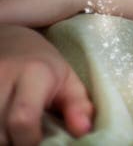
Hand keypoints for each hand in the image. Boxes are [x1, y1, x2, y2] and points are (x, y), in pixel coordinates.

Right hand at [0, 25, 92, 144]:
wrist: (8, 39)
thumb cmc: (43, 64)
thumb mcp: (68, 79)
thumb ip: (79, 105)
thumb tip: (83, 132)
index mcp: (33, 74)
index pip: (23, 119)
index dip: (29, 140)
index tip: (39, 141)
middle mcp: (2, 77)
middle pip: (1, 132)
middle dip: (14, 141)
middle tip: (26, 132)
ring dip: (1, 137)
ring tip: (13, 125)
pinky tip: (2, 120)